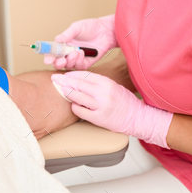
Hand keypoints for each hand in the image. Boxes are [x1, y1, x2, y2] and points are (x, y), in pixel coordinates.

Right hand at [44, 15, 116, 69]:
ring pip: (68, 66)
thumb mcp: (77, 27)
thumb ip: (67, 34)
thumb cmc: (91, 27)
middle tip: (62, 60)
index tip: (48, 59)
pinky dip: (79, 62)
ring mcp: (77, 59)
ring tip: (76, 52)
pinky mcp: (86, 63)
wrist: (106, 31)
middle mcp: (68, 53)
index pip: (52, 53)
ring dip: (70, 61)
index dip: (48, 57)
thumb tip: (56, 39)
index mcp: (63, 44)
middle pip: (58, 63)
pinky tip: (82, 53)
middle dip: (58, 63)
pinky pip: (79, 67)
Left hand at [51, 71, 172, 148]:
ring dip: (67, 92)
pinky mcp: (98, 118)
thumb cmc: (124, 101)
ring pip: (77, 96)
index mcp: (107, 83)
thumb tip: (79, 79)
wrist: (136, 117)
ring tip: (61, 89)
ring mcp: (100, 106)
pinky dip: (74, 107)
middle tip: (55, 79)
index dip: (72, 74)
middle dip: (65, 81)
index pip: (85, 75)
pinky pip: (80, 111)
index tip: (64, 74)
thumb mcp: (113, 86)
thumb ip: (98, 83)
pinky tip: (73, 105)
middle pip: (78, 84)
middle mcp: (103, 93)